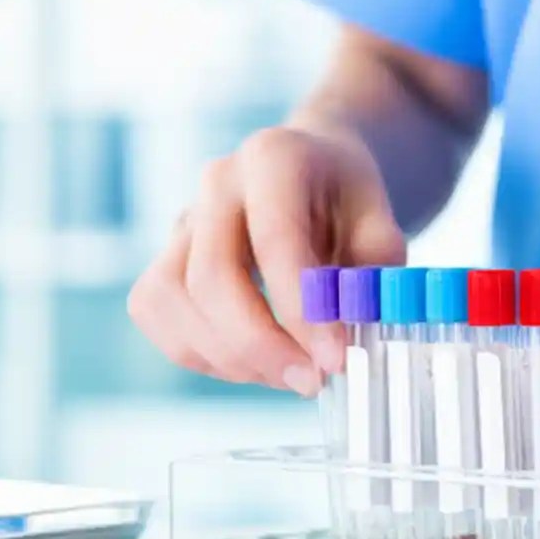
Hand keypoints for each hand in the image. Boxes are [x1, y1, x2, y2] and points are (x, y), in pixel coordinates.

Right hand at [127, 126, 404, 395]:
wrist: (318, 175)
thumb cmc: (348, 204)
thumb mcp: (381, 227)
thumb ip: (371, 278)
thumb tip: (351, 335)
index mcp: (275, 158)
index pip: (275, 240)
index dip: (302, 309)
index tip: (334, 359)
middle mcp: (218, 182)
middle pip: (212, 277)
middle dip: (262, 345)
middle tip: (311, 380)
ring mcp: (183, 218)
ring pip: (172, 301)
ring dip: (230, 356)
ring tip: (289, 373)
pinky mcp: (165, 255)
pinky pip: (158, 314)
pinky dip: (201, 354)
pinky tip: (254, 363)